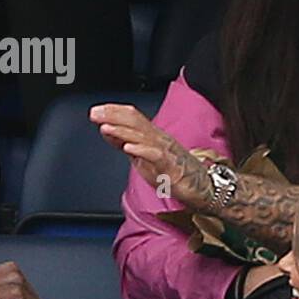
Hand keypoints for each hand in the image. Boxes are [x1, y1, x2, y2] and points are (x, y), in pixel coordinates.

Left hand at [90, 103, 212, 211]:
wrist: (203, 188)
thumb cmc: (176, 173)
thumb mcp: (144, 157)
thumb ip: (126, 144)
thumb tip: (107, 131)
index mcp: (154, 136)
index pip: (133, 116)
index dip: (114, 111)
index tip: (96, 110)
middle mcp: (160, 139)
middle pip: (136, 121)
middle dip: (114, 116)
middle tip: (95, 114)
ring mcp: (167, 151)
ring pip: (143, 136)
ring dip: (123, 131)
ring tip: (105, 127)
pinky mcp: (172, 166)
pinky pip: (156, 155)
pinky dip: (141, 150)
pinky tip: (128, 147)